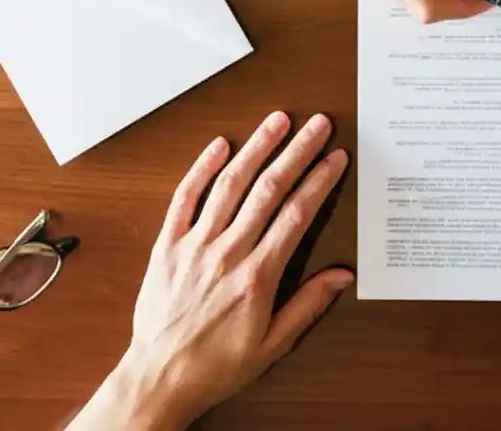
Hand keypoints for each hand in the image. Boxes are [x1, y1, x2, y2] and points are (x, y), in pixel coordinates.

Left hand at [68, 112, 351, 430]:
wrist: (160, 378)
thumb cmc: (216, 366)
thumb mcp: (273, 344)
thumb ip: (308, 305)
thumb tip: (341, 276)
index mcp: (257, 276)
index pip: (296, 215)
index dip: (319, 181)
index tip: (335, 158)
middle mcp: (227, 253)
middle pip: (269, 190)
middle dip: (297, 152)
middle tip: (317, 126)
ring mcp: (194, 246)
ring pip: (230, 185)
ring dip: (256, 148)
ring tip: (277, 122)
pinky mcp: (167, 246)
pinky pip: (184, 198)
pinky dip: (201, 169)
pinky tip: (219, 146)